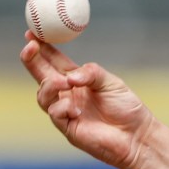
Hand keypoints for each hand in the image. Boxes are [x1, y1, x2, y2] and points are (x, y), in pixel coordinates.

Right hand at [19, 32, 153, 168]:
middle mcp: (67, 95)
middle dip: (31, 60)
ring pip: (43, 96)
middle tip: (30, 47)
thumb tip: (69, 76)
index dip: (42, 48)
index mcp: (76, 80)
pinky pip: (55, 114)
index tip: (31, 33)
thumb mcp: (110, 82)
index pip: (53, 61)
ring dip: (49, 86)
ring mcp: (66, 111)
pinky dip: (61, 107)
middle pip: (41, 76)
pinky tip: (76, 109)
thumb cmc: (126, 108)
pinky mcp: (69, 128)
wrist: (138, 135)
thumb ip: (90, 73)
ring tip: (64, 83)